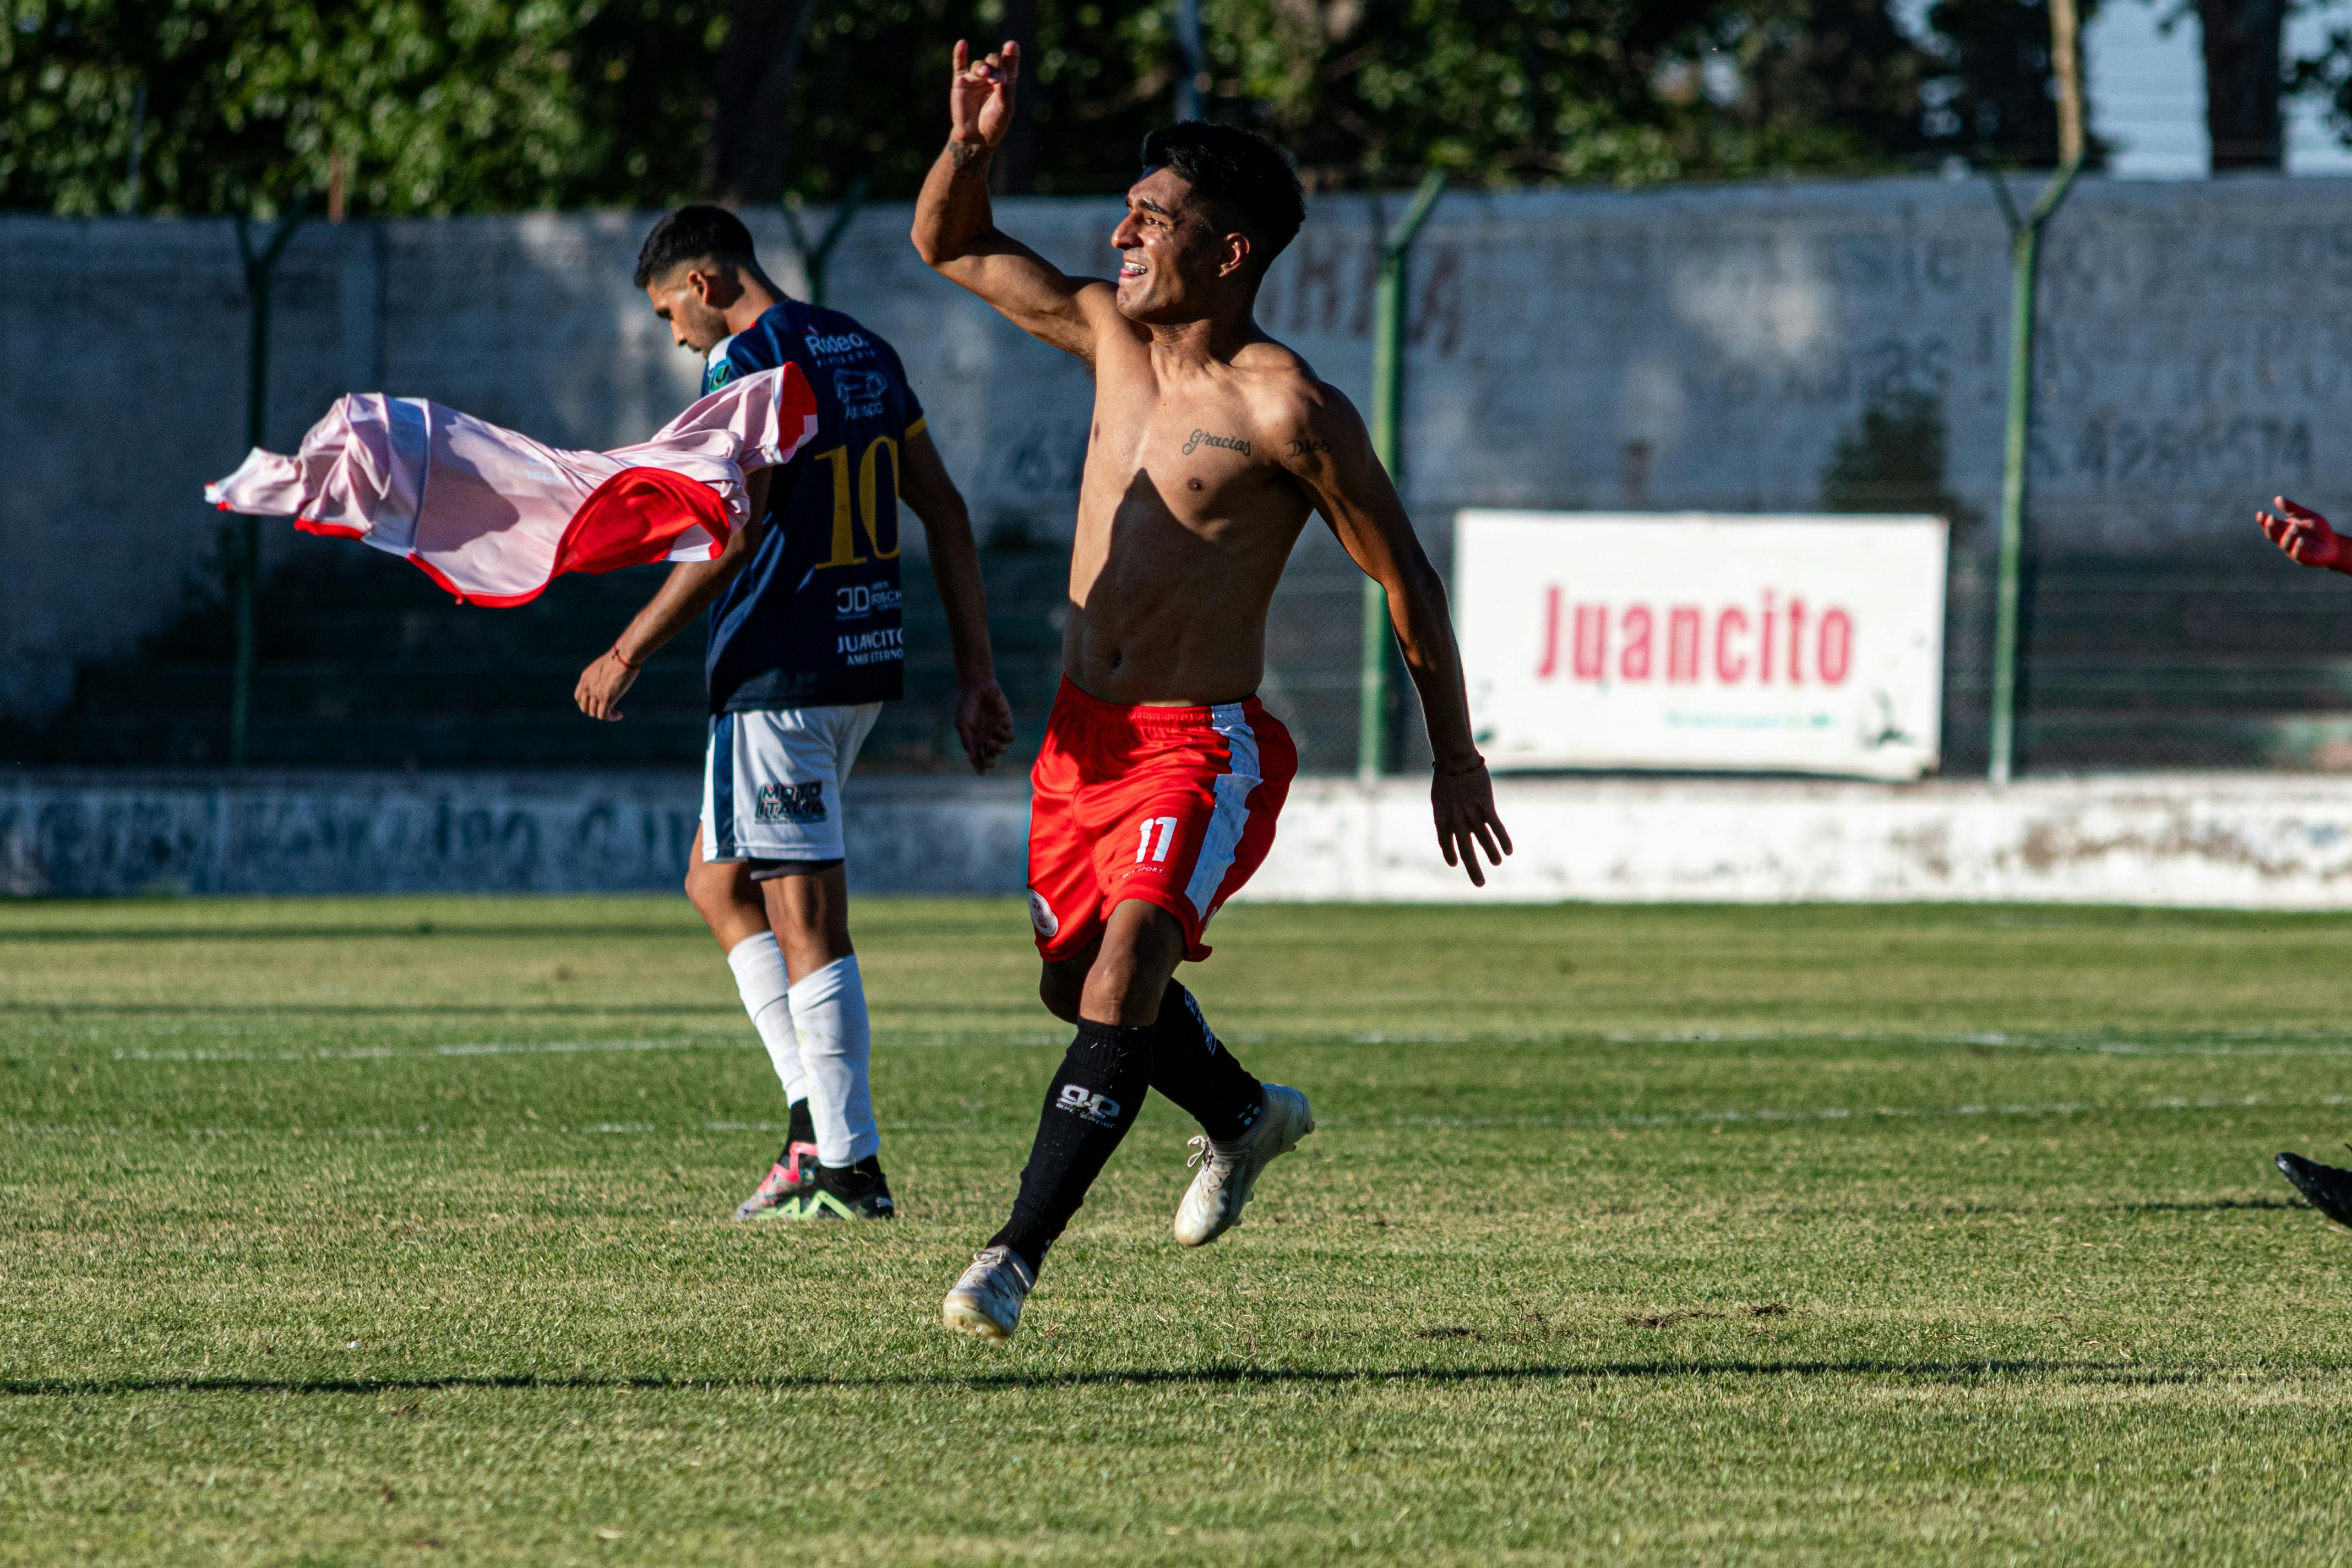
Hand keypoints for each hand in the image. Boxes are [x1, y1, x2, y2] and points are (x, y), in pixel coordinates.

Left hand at [575, 649, 639, 720]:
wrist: (624, 656)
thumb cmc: (620, 657)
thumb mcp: (604, 666)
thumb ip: (602, 675)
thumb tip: (608, 680)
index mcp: (585, 678)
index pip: (579, 697)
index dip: (587, 704)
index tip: (598, 704)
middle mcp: (587, 686)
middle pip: (585, 708)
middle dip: (595, 712)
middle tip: (608, 710)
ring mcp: (595, 693)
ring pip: (595, 713)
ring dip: (606, 715)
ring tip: (616, 713)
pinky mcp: (606, 698)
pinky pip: (604, 715)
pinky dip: (611, 718)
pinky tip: (619, 715)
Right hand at [948, 38, 1019, 149]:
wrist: (976, 136)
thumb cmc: (994, 123)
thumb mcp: (1005, 108)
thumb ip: (1004, 91)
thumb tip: (1000, 75)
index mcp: (1006, 80)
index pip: (1010, 62)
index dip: (1011, 53)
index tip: (1012, 45)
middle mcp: (991, 75)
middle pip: (994, 60)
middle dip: (995, 65)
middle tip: (996, 79)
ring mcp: (975, 77)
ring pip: (979, 64)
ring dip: (982, 67)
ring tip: (984, 74)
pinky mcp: (961, 81)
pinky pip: (959, 64)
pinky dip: (960, 54)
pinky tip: (962, 44)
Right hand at [955, 677, 1015, 773]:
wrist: (978, 688)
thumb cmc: (966, 705)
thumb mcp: (963, 724)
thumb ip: (968, 741)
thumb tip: (972, 758)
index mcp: (974, 740)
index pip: (978, 757)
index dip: (979, 766)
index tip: (981, 773)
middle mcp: (986, 738)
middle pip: (991, 756)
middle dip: (990, 761)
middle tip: (989, 763)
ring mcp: (997, 732)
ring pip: (1002, 749)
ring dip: (997, 749)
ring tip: (990, 741)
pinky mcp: (1007, 724)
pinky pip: (1009, 738)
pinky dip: (1004, 737)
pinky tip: (997, 729)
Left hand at [1432, 762, 1511, 887]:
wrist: (1455, 759)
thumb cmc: (1446, 778)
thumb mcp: (1438, 800)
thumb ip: (1444, 817)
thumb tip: (1448, 831)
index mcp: (1442, 820)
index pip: (1446, 844)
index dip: (1451, 855)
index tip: (1456, 864)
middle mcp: (1456, 822)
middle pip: (1466, 851)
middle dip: (1473, 869)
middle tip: (1480, 884)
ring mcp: (1472, 815)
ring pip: (1484, 841)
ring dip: (1492, 854)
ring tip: (1496, 862)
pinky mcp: (1486, 807)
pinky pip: (1496, 828)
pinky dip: (1503, 841)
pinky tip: (1509, 851)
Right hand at [2258, 496, 2349, 571]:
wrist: (2333, 545)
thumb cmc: (2317, 530)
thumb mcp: (2306, 515)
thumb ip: (2292, 508)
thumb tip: (2277, 498)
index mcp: (2283, 529)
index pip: (2270, 525)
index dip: (2263, 520)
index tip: (2260, 513)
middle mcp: (2285, 540)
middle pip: (2273, 535)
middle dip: (2270, 527)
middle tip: (2270, 519)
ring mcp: (2292, 550)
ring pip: (2285, 544)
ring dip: (2288, 535)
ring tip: (2293, 527)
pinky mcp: (2303, 558)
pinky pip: (2298, 553)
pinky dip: (2298, 547)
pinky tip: (2300, 540)